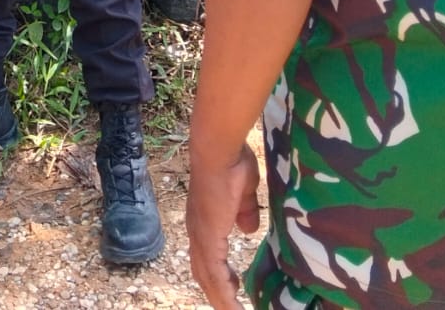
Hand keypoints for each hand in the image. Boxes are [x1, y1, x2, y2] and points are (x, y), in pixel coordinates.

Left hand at [186, 143, 260, 309]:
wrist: (218, 151)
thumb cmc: (232, 163)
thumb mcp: (243, 192)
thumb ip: (244, 211)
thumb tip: (247, 229)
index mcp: (204, 220)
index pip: (206, 255)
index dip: (216, 273)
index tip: (231, 286)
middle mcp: (197, 231)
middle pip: (203, 271)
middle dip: (216, 292)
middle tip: (230, 307)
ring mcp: (200, 235)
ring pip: (208, 278)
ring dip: (220, 298)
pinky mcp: (208, 238)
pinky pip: (215, 274)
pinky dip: (223, 294)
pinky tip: (233, 306)